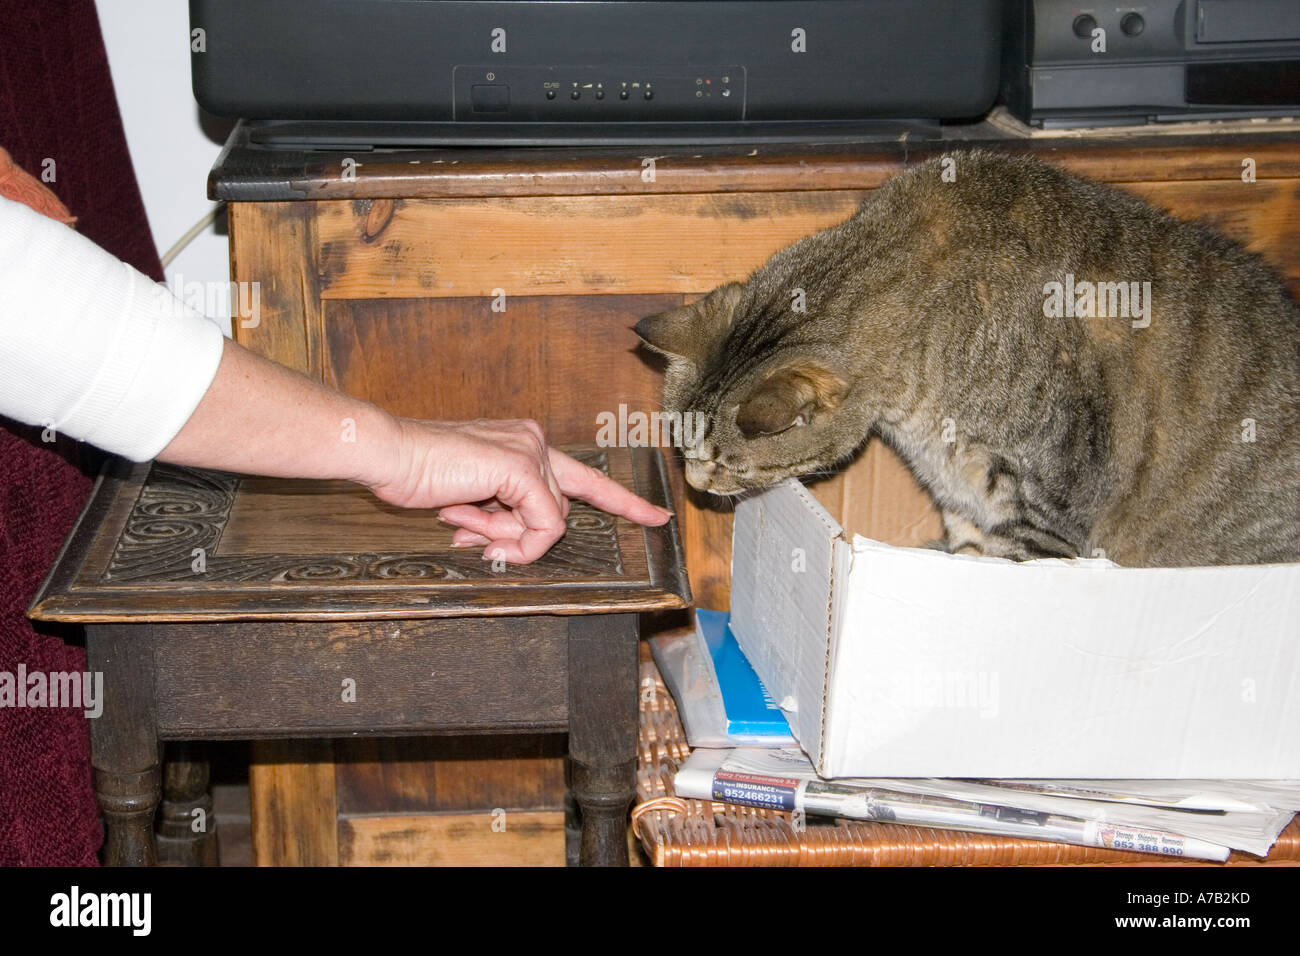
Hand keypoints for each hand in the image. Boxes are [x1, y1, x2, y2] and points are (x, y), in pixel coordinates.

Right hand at [365, 417, 671, 563]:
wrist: (388, 454)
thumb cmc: (416, 473)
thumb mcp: (465, 499)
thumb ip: (494, 516)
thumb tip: (497, 545)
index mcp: (523, 443)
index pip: (584, 478)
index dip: (623, 501)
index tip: (658, 517)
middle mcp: (534, 441)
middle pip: (558, 510)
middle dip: (517, 535)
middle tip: (469, 531)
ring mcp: (531, 452)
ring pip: (548, 521)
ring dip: (504, 536)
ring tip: (458, 519)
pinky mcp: (523, 468)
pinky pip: (543, 525)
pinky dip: (516, 540)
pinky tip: (469, 525)